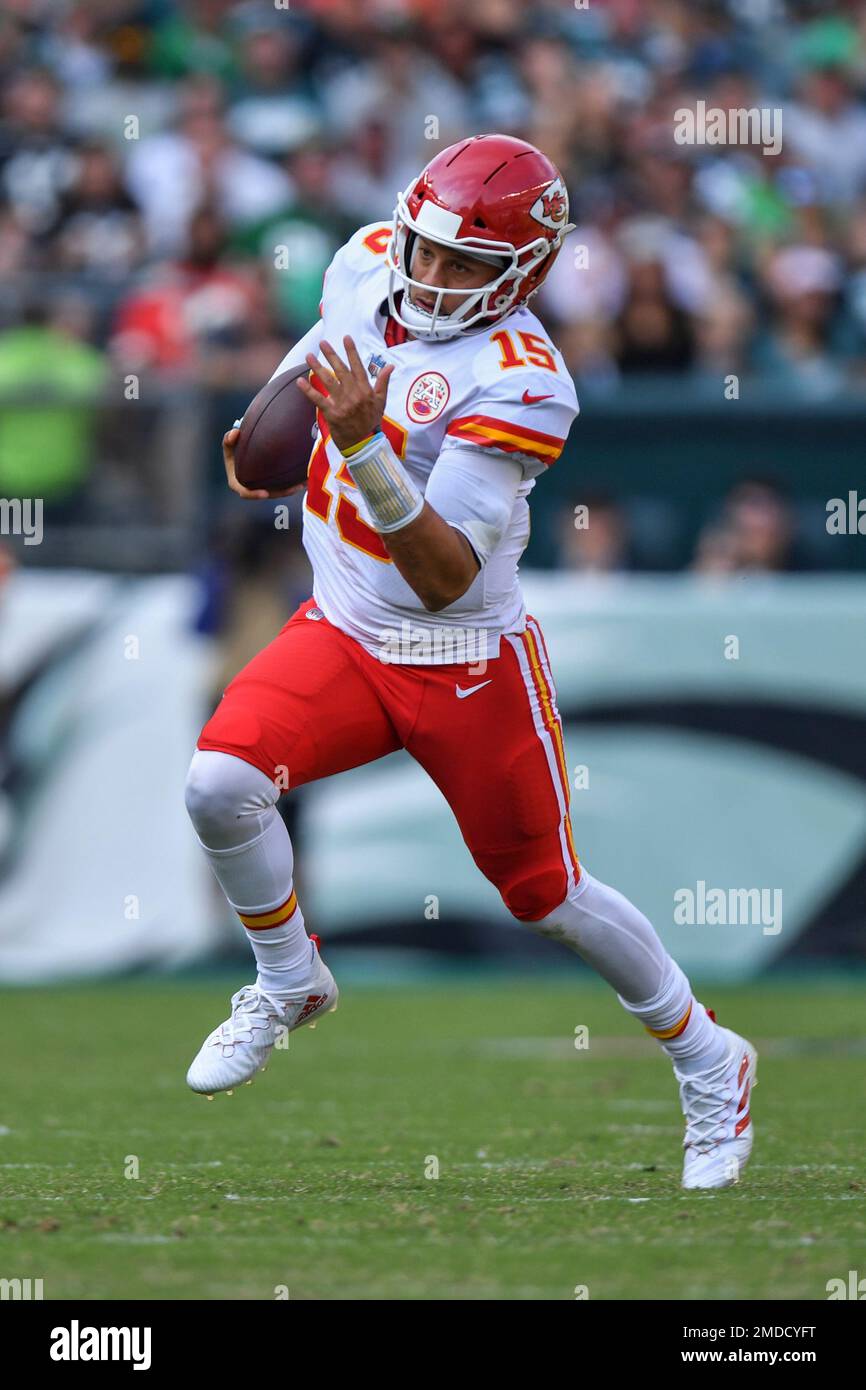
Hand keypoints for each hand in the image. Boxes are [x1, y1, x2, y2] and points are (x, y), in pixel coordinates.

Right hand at [222, 427, 304, 499]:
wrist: (244, 449)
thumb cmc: (234, 447)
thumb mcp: (228, 443)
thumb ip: (228, 438)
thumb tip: (235, 433)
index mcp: (238, 483)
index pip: (245, 492)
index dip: (254, 495)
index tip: (264, 493)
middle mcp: (253, 488)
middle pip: (268, 494)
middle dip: (282, 492)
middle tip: (294, 488)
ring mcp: (264, 486)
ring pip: (279, 490)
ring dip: (292, 488)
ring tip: (304, 482)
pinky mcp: (273, 483)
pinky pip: (284, 484)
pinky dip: (294, 481)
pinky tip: (305, 476)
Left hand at [296, 336, 393, 452]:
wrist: (364, 444)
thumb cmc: (371, 422)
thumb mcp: (381, 402)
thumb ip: (383, 382)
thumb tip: (390, 366)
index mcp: (366, 390)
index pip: (358, 366)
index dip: (351, 351)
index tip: (346, 338)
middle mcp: (354, 395)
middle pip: (341, 370)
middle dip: (331, 355)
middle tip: (323, 342)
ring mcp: (343, 404)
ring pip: (328, 381)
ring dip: (317, 367)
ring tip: (309, 356)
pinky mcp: (332, 414)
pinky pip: (318, 400)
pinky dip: (308, 390)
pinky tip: (300, 381)